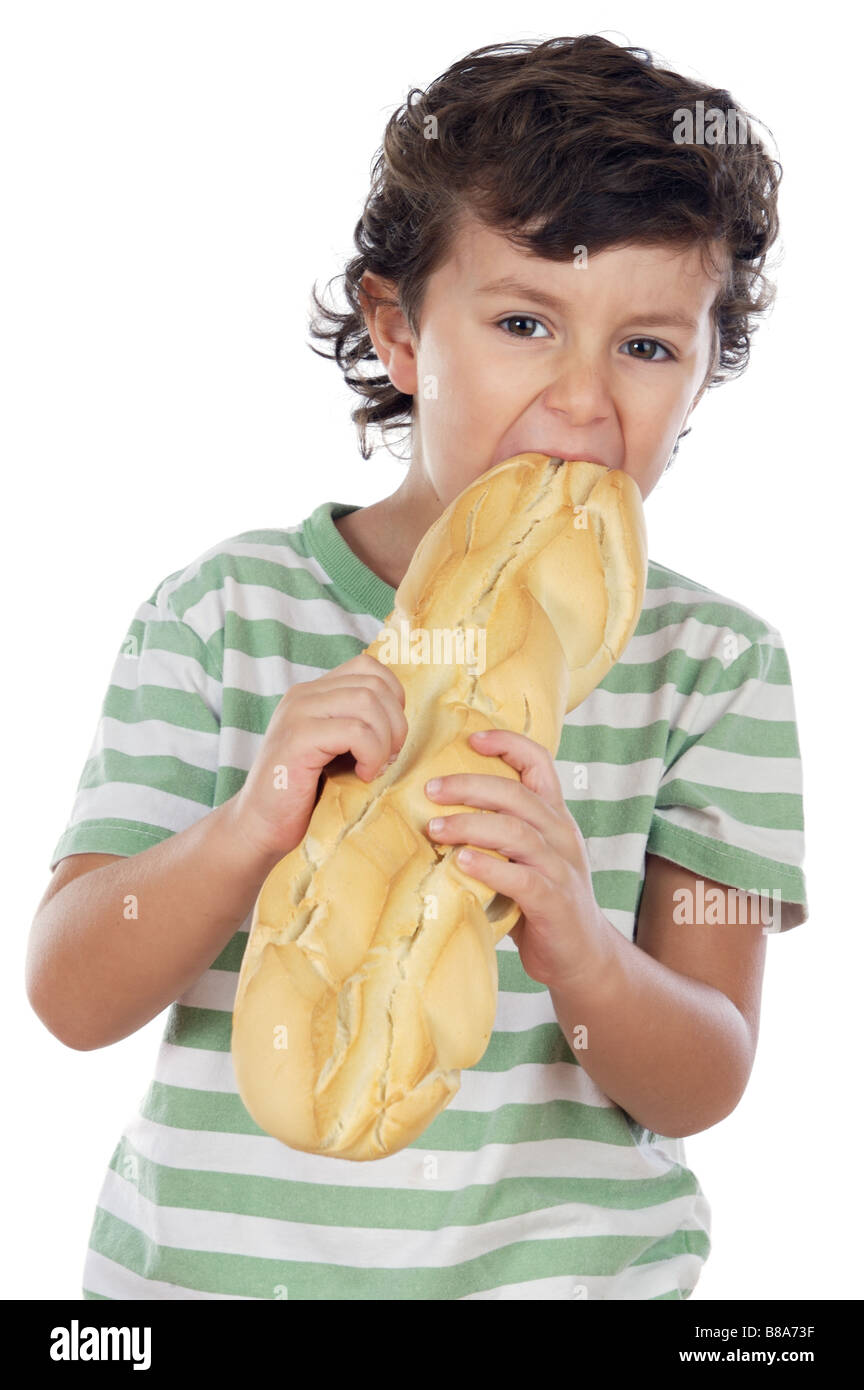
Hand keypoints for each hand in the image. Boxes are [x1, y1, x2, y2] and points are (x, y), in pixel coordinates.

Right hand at [231, 654, 407, 862]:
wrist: (261, 827)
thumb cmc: (306, 795)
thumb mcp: (337, 750)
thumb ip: (358, 724)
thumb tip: (402, 716)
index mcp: (314, 693)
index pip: (368, 666)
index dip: (393, 696)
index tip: (391, 735)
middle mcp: (303, 695)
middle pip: (373, 684)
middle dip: (395, 723)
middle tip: (388, 758)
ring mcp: (297, 714)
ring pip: (367, 702)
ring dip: (384, 740)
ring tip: (374, 767)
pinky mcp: (297, 739)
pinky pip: (356, 731)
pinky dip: (371, 754)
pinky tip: (362, 775)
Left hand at [424, 728, 611, 988]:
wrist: (583, 956)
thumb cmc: (541, 902)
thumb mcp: (527, 857)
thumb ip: (499, 833)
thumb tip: (437, 812)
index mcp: (554, 817)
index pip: (539, 763)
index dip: (508, 744)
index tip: (471, 739)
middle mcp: (560, 834)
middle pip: (517, 794)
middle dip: (470, 786)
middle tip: (431, 789)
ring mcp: (560, 868)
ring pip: (516, 832)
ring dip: (470, 826)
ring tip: (434, 829)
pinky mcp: (553, 902)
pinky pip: (521, 878)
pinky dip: (489, 867)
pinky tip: (461, 863)